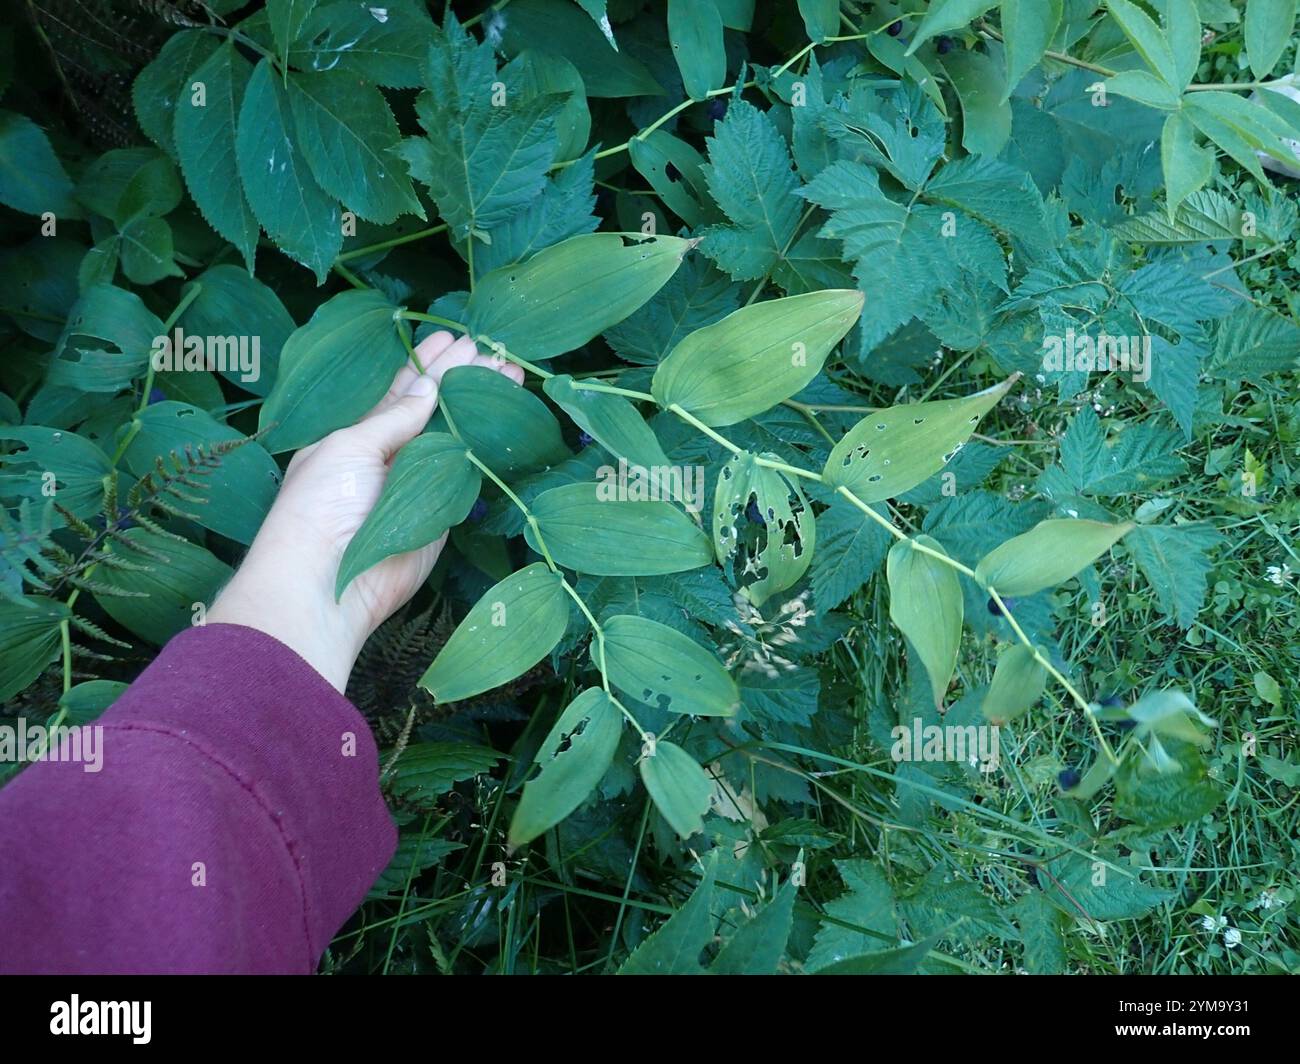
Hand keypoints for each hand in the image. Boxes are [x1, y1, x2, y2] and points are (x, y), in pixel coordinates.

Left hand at [208, 331, 523, 691]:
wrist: (329, 581)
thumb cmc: (322, 506)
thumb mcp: (350, 446)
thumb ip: (394, 417)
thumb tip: (429, 386)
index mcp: (358, 434)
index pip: (401, 391)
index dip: (429, 364)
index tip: (457, 338)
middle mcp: (391, 455)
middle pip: (435, 410)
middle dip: (464, 378)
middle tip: (494, 349)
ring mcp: (419, 483)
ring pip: (457, 438)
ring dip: (482, 408)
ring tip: (511, 375)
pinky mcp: (442, 513)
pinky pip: (468, 476)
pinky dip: (487, 449)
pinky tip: (505, 424)